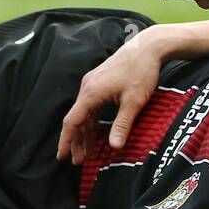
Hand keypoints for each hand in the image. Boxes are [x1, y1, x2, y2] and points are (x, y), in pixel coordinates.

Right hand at [57, 27, 163, 163]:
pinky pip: (91, 105)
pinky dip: (92, 120)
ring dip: (85, 132)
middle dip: (76, 141)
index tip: (61, 156)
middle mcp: (87, 87)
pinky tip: (96, 132)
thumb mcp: (133, 101)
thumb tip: (115, 147)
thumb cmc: (141, 72)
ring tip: (87, 151)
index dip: (66, 140)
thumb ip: (122, 124)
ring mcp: (92, 83)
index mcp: (91, 93)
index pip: (72, 121)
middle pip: (76, 119)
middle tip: (78, 161)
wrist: (147, 47)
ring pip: (84, 112)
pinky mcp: (100, 82)